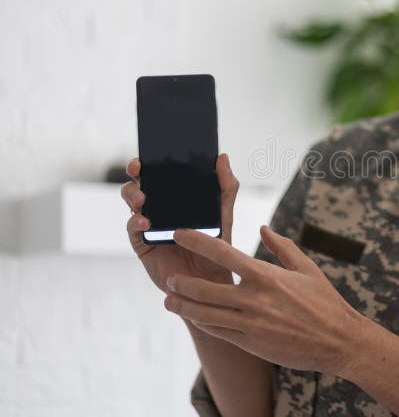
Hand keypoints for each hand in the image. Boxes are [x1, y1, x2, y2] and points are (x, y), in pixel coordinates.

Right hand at [121, 154, 238, 291]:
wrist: (210, 283)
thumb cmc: (216, 248)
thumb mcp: (224, 216)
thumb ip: (226, 188)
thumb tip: (222, 157)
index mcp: (177, 199)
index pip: (160, 175)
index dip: (151, 163)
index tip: (148, 155)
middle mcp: (160, 209)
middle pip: (140, 185)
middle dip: (135, 174)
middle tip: (138, 168)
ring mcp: (149, 226)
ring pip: (131, 205)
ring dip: (133, 195)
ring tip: (142, 198)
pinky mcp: (143, 244)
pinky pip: (133, 229)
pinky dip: (136, 222)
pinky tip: (145, 222)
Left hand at [163, 225, 364, 376]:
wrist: (337, 340)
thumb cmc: (324, 300)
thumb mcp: (306, 268)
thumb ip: (282, 246)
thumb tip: (263, 228)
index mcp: (266, 275)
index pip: (222, 253)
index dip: (196, 241)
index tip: (179, 234)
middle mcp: (254, 298)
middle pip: (204, 288)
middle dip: (181, 282)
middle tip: (170, 278)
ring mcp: (250, 323)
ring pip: (204, 314)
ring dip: (182, 306)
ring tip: (169, 300)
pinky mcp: (250, 343)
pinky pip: (217, 332)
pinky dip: (202, 323)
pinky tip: (194, 317)